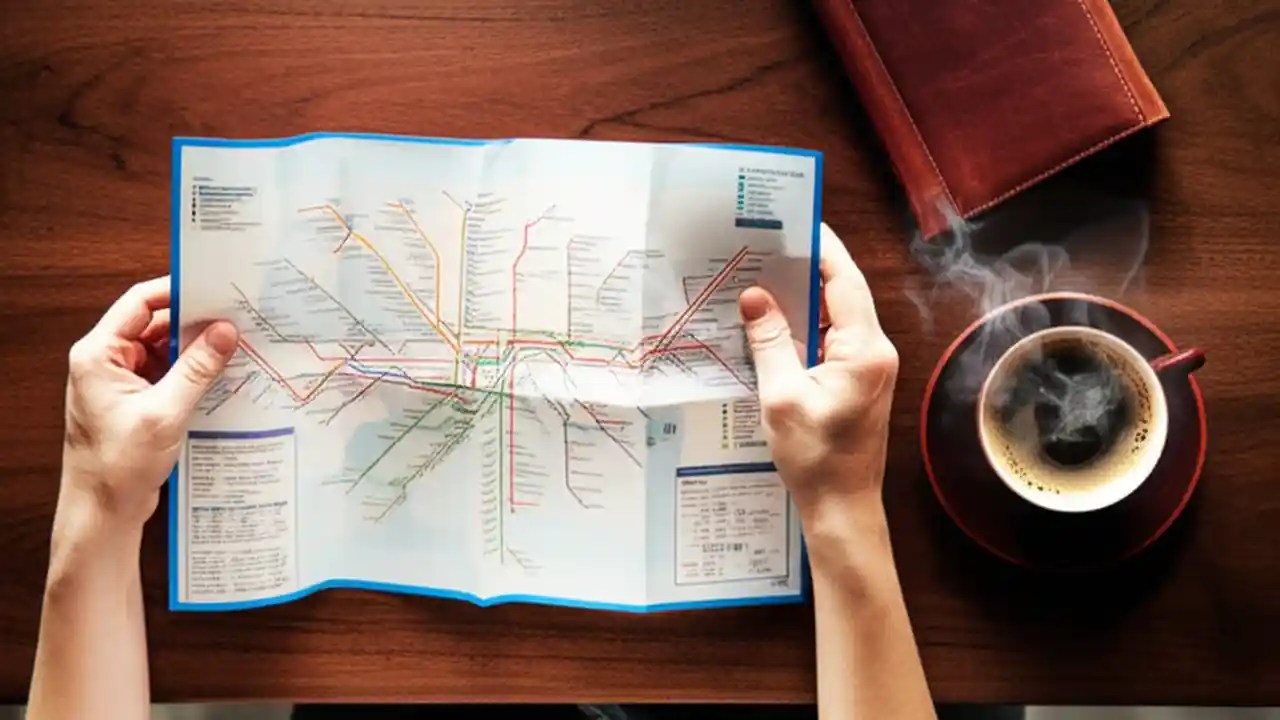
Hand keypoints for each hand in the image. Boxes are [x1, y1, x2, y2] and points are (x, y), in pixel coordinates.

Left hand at [61, 276, 238, 527]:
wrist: (103, 511)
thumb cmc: (117, 466)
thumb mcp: (165, 412)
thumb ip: (197, 368)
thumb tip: (225, 331)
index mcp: (98, 354)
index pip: (140, 303)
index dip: (177, 293)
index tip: (215, 291)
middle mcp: (106, 361)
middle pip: (155, 324)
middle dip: (194, 324)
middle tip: (235, 322)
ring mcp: (122, 381)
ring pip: (165, 349)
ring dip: (196, 351)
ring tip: (232, 350)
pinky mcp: (137, 400)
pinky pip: (168, 373)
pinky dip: (192, 373)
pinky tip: (219, 377)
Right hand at [740, 223, 898, 519]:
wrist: (842, 507)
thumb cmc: (816, 460)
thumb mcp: (781, 397)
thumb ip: (769, 341)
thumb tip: (754, 296)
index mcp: (865, 351)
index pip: (844, 280)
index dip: (821, 248)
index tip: (795, 222)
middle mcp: (876, 351)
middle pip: (843, 291)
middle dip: (807, 267)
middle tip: (767, 245)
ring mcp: (871, 365)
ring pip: (837, 314)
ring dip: (804, 297)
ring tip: (764, 276)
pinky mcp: (860, 379)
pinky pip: (834, 337)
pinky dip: (807, 325)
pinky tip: (776, 321)